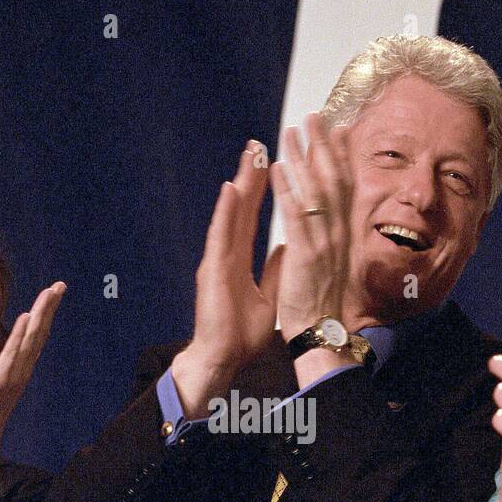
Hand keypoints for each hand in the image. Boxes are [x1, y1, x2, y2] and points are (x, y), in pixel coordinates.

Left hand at [0, 282, 64, 497]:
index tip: (53, 292)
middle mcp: (22, 369)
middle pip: (40, 333)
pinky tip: (27, 318)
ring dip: (41, 315)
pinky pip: (12, 353)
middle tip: (60, 285)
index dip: (45, 313)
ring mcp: (13, 374)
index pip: (36, 336)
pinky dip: (20, 335)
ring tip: (49, 293)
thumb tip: (5, 352)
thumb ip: (2, 366)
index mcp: (20, 368)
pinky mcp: (0, 380)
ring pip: (31, 339)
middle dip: (49, 307)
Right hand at [172, 140, 279, 416]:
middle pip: (242, 207)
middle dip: (250, 175)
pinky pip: (221, 237)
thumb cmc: (240, 332)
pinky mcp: (213, 271)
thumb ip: (275, 269)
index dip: (263, 188)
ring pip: (231, 215)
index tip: (272, 159)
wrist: (223, 358)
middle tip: (258, 143)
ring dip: (239, 184)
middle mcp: (228, 252)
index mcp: (240, 257)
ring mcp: (219, 259)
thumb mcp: (268, 294)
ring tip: (247, 156)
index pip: (254, 214)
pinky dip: (225, 213)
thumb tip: (287, 247)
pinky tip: (230, 190)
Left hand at [269, 113, 352, 340]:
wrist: (322, 333)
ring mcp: (323, 243)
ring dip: (302, 158)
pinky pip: (295, 215)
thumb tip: (331, 221)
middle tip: (314, 117)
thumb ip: (331, 239)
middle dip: (323, 146)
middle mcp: (337, 234)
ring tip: (291, 132)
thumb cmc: (323, 303)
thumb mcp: (333, 264)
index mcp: (342, 235)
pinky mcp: (305, 255)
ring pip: (315, 191)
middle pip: (333, 180)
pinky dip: (287, 189)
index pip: (345, 187)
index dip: (341, 156)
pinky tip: (278, 168)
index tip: (338, 129)